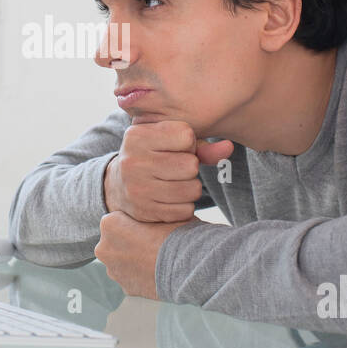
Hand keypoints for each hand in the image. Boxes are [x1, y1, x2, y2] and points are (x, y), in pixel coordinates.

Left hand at [95, 210, 196, 298]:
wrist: (188, 267)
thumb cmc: (175, 235)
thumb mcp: (162, 213)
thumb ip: (149, 214)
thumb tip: (153, 213)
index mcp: (109, 224)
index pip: (117, 218)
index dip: (134, 221)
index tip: (148, 225)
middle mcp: (104, 248)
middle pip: (116, 241)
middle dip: (130, 241)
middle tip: (153, 241)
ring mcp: (113, 271)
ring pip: (122, 261)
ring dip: (135, 259)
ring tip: (157, 258)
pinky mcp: (125, 287)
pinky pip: (132, 277)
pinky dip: (142, 275)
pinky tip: (158, 271)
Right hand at [103, 121, 233, 222]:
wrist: (118, 184)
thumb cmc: (152, 155)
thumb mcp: (168, 142)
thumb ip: (202, 144)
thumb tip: (229, 147)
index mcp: (137, 135)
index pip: (186, 135)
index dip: (188, 143)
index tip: (175, 147)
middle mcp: (132, 161)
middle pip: (190, 165)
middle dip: (190, 167)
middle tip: (176, 168)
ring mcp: (136, 188)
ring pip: (192, 189)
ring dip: (190, 187)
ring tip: (175, 182)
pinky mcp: (144, 212)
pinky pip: (185, 210)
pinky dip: (184, 205)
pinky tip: (171, 198)